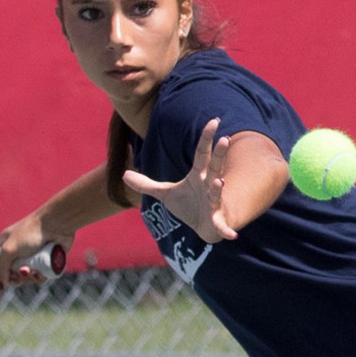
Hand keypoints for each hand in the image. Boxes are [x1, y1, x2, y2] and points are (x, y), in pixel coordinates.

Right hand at [0, 212, 71, 286]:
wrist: (57, 224)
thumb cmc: (30, 231)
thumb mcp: (9, 248)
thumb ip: (0, 267)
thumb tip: (1, 284)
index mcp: (5, 243)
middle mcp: (18, 250)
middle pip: (11, 273)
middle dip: (14, 278)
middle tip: (17, 277)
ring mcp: (33, 256)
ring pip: (27, 276)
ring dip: (28, 278)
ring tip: (31, 271)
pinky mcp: (46, 261)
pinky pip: (40, 276)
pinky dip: (39, 277)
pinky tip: (40, 273)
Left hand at [122, 118, 239, 244]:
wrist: (202, 227)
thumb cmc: (189, 205)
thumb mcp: (165, 193)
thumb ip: (146, 184)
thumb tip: (124, 175)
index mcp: (198, 175)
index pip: (203, 153)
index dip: (207, 137)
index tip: (214, 121)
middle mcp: (209, 185)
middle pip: (215, 167)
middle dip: (219, 154)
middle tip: (224, 139)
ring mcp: (214, 202)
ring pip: (217, 192)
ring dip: (218, 188)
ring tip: (219, 181)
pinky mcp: (216, 220)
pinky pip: (221, 225)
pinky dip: (226, 230)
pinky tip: (232, 235)